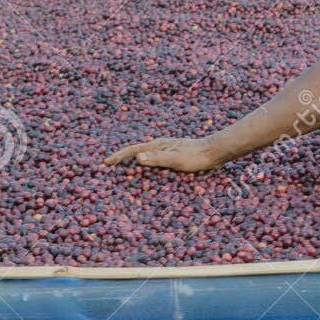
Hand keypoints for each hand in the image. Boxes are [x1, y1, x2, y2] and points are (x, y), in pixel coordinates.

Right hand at [103, 136, 225, 172]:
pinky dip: (145, 165)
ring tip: (123, 171)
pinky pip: (154, 160)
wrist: (214, 152)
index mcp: (157, 145)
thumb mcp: (176, 159)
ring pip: (144, 155)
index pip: (132, 150)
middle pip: (136, 152)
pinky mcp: (173, 154)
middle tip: (109, 167)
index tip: (105, 163)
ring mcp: (166, 149)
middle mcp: (160, 146)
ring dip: (133, 162)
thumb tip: (137, 158)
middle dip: (122, 159)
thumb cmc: (196, 156)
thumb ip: (157, 159)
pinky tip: (148, 173)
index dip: (118, 156)